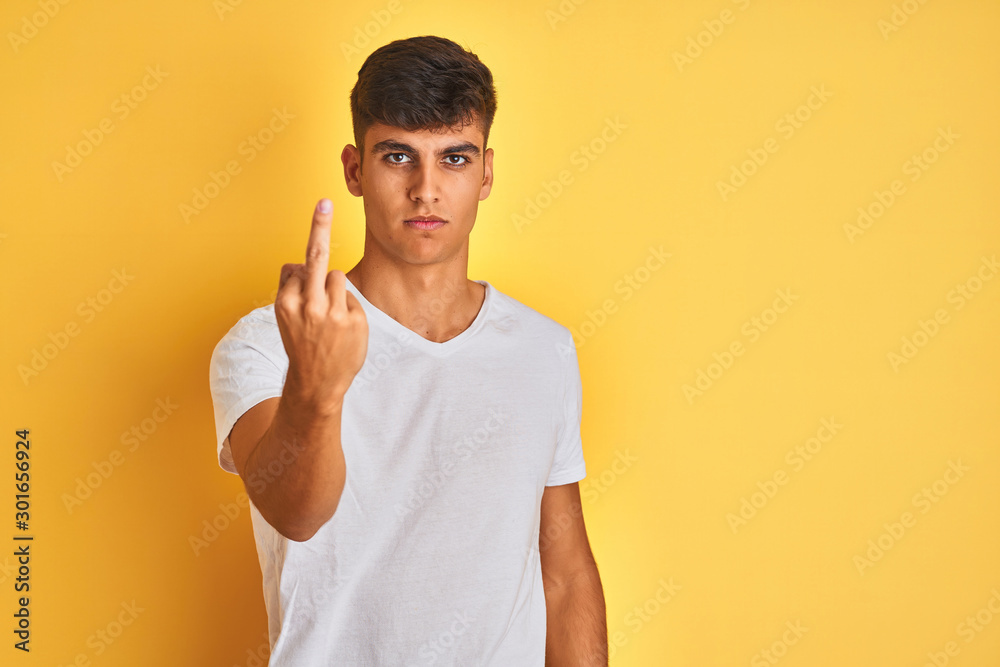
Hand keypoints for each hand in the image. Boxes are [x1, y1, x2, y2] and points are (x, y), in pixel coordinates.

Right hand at [274, 198, 367, 407]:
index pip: (296, 269)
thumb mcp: (286, 318)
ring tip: (327, 319)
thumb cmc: (302, 345)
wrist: (316, 385)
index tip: (317, 210)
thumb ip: (292, 290)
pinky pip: (351, 296)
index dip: (300, 274)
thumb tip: (299, 265)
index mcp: (285, 303)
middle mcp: (307, 305)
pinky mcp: (353, 320)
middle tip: (323, 203)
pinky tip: (340, 329)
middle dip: (318, 228)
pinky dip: (347, 307)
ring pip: (336, 276)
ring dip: (333, 291)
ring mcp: (332, 313)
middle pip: (315, 257)